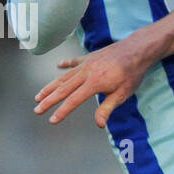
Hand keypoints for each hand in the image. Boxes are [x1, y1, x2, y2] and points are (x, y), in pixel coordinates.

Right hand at [33, 40, 148, 126]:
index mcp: (94, 83)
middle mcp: (86, 72)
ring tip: (39, 95)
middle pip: (63, 89)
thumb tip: (99, 124)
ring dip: (50, 86)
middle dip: (48, 100)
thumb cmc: (132, 73)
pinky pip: (74, 62)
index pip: (73, 100)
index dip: (62, 111)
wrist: (137, 49)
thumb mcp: (123, 94)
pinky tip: (58, 66)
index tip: (52, 120)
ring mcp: (86, 63)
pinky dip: (65, 65)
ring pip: (64, 76)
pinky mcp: (89, 57)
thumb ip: (108, 108)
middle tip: (37, 110)